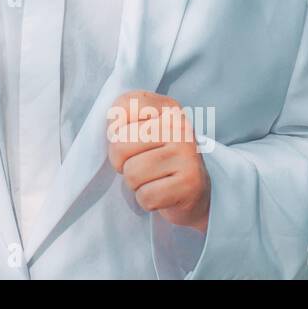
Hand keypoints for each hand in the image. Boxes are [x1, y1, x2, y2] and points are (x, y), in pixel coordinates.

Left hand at [106, 90, 209, 233]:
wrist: (193, 193)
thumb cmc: (157, 159)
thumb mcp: (138, 129)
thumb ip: (120, 118)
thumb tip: (114, 129)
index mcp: (167, 107)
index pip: (122, 108)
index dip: (115, 131)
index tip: (133, 140)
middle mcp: (180, 126)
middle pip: (120, 145)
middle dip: (122, 163)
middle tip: (141, 165)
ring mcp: (188, 154)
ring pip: (132, 173)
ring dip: (136, 183)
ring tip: (153, 179)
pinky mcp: (190, 183)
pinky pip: (147, 195)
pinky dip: (147, 200)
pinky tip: (162, 193)